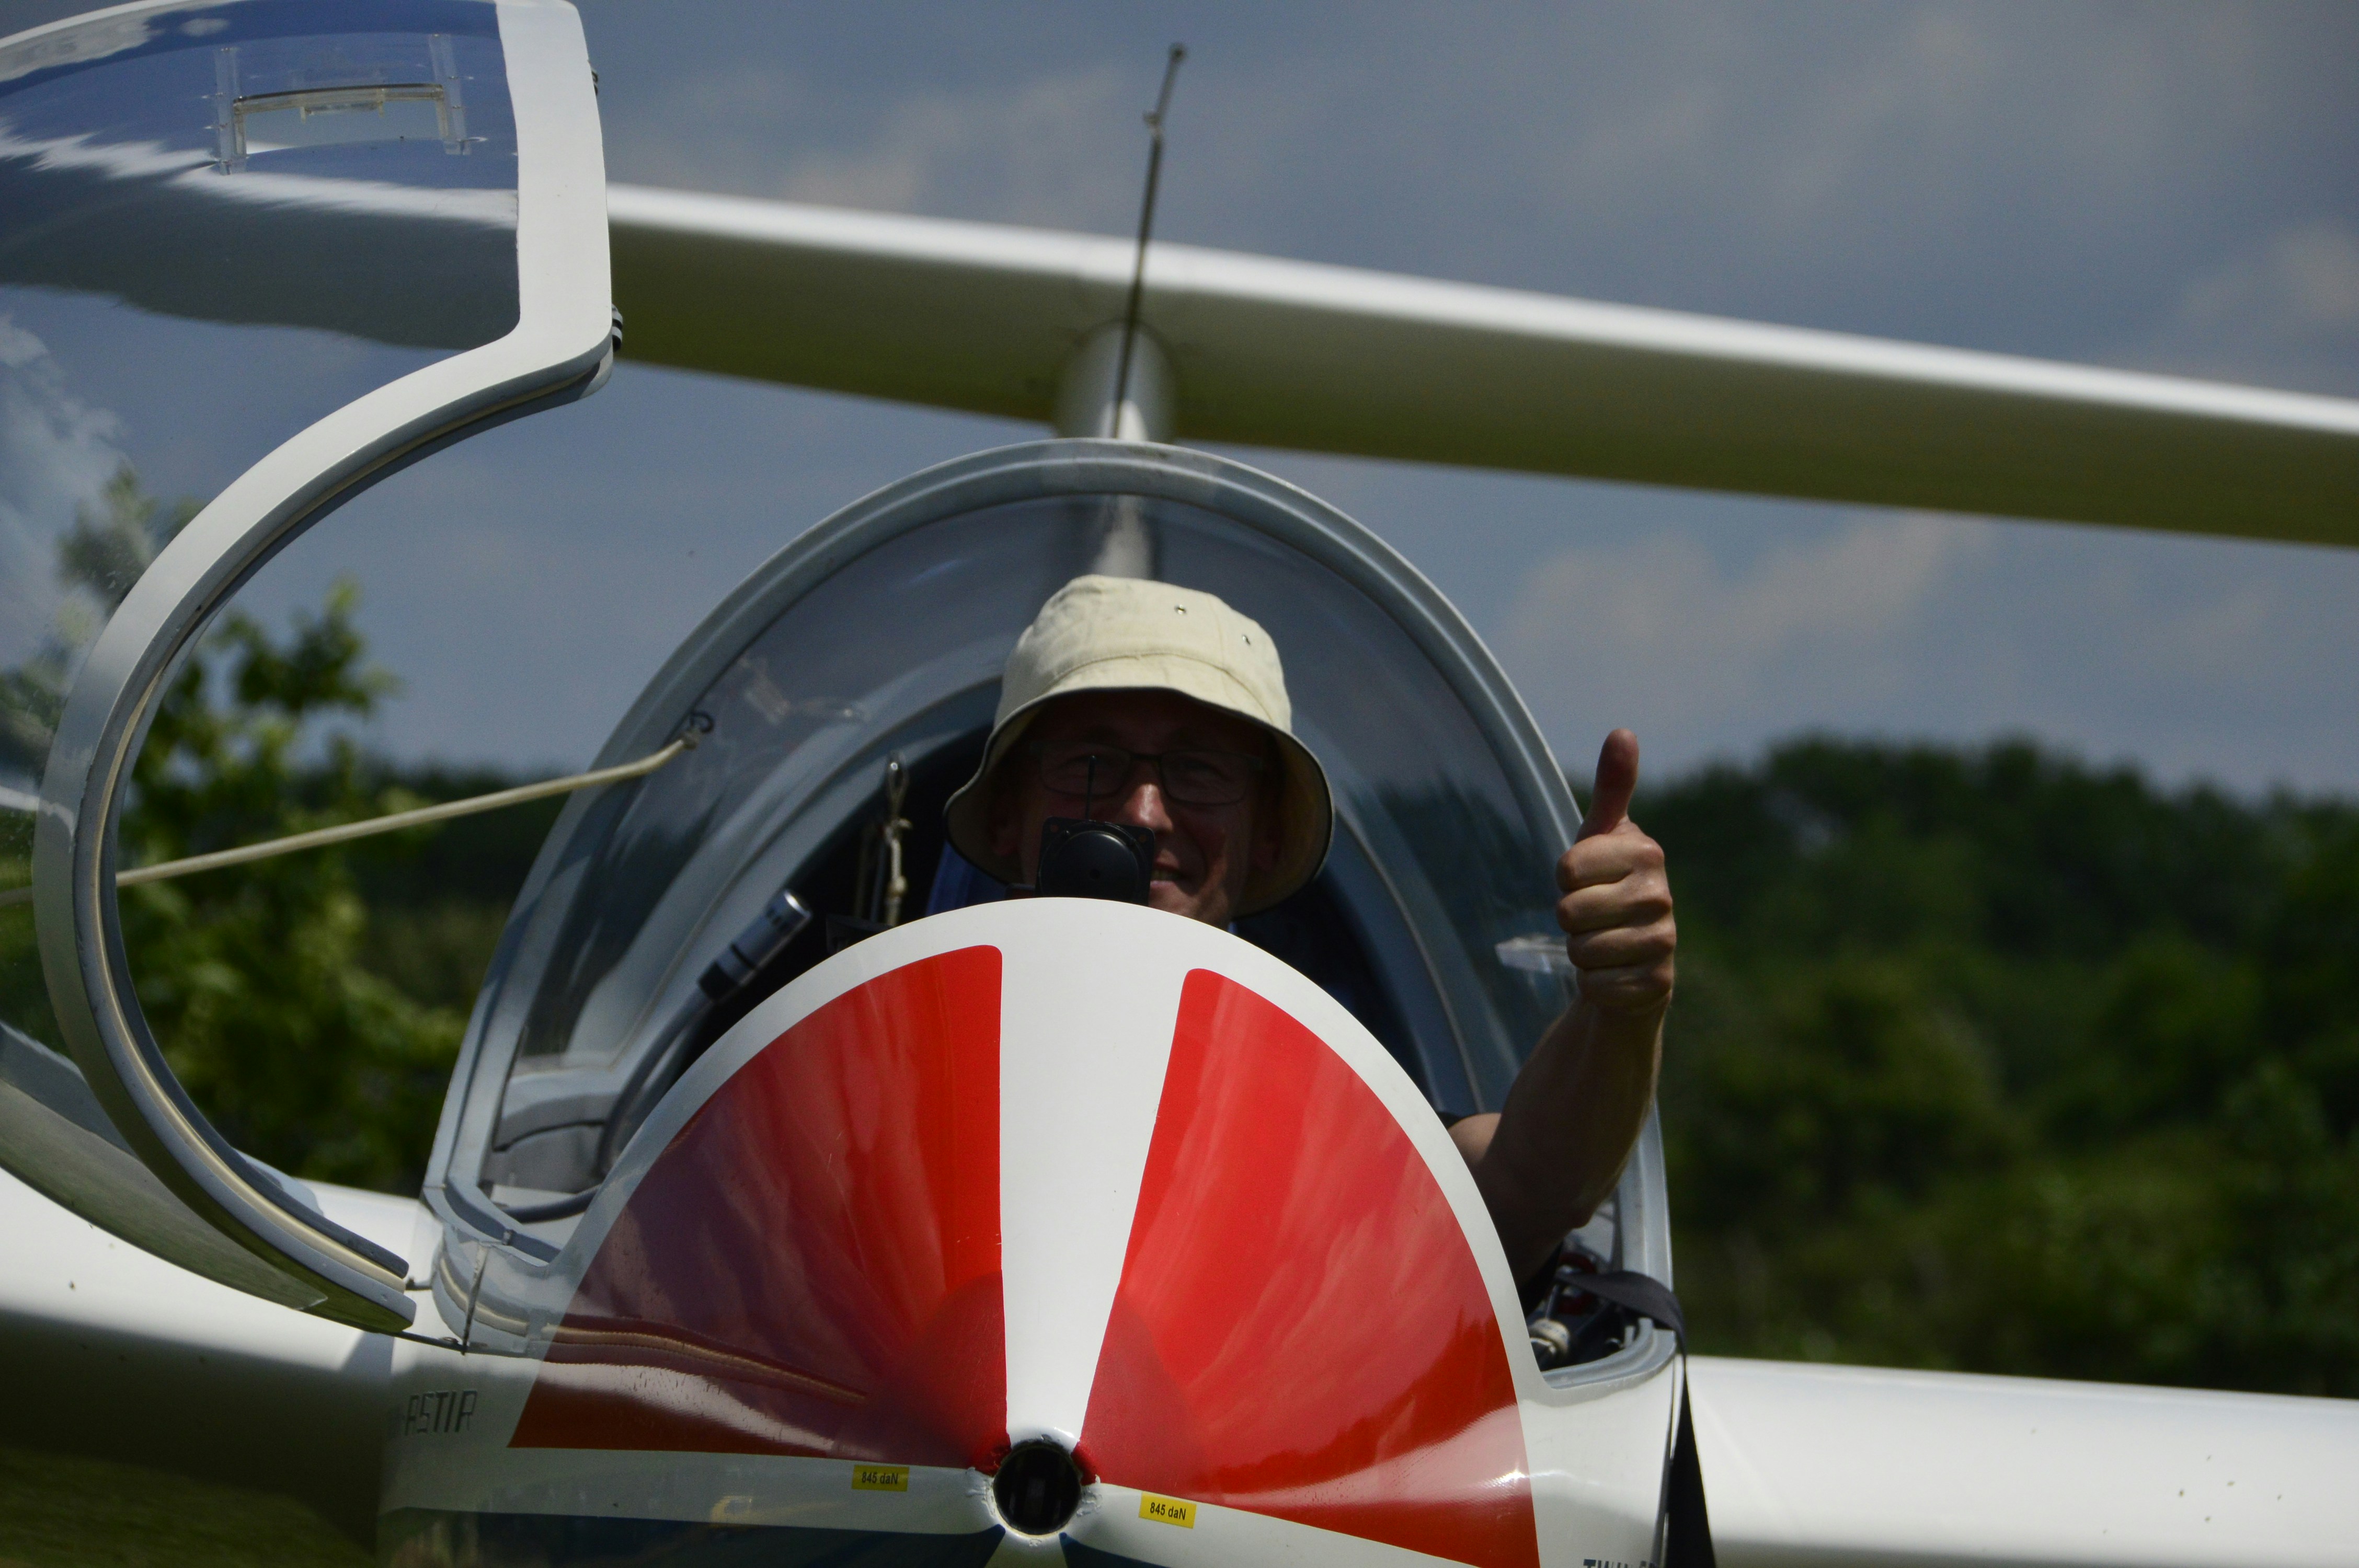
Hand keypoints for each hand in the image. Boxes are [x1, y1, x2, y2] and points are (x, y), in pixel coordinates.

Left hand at [1555, 729, 1674, 1014]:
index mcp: (1646, 853)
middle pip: (1569, 913)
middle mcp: (1661, 895)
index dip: (1564, 879)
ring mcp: (1663, 942)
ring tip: (1603, 943)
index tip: (1584, 879)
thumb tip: (1623, 732)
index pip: (1567, 869)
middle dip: (1569, 919)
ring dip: (1580, 952)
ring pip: (1579, 951)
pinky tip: (1613, 973)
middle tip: (1593, 916)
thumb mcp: (1602, 837)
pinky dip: (1591, 984)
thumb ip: (1612, 787)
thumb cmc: (1609, 887)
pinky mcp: (1656, 985)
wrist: (1633, 959)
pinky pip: (1592, 986)